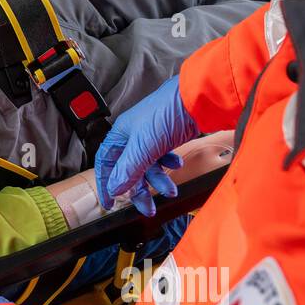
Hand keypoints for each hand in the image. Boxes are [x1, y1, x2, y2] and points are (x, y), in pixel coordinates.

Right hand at [95, 76, 199, 216]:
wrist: (199, 97)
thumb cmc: (167, 113)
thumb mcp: (144, 146)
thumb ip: (128, 169)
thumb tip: (115, 189)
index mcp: (121, 134)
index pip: (106, 163)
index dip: (106, 183)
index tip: (110, 203)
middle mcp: (134, 135)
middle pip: (129, 169)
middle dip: (138, 189)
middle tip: (147, 207)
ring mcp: (152, 136)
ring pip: (148, 165)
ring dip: (159, 180)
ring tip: (170, 191)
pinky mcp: (169, 136)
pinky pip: (164, 156)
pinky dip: (169, 164)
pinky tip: (177, 165)